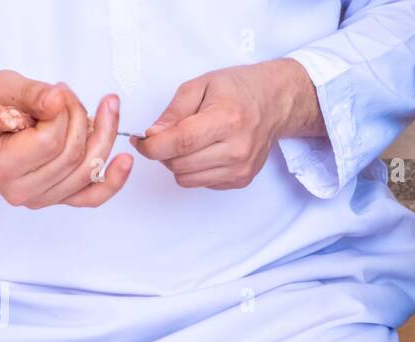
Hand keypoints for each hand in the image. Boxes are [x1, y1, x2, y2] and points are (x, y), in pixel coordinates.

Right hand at [0, 70, 132, 208]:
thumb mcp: (1, 88)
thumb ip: (30, 92)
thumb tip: (59, 99)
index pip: (49, 141)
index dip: (62, 112)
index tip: (56, 92)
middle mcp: (20, 191)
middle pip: (72, 156)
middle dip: (81, 118)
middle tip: (70, 97)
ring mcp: (42, 199)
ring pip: (88, 171)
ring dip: (102, 136)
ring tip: (102, 109)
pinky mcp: (59, 199)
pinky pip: (93, 196)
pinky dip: (113, 179)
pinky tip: (126, 160)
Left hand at [132, 59, 322, 189]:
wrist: (273, 103)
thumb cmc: (238, 89)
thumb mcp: (200, 85)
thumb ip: (174, 112)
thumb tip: (153, 135)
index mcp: (226, 119)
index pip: (179, 142)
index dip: (152, 145)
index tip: (141, 141)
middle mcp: (237, 148)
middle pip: (179, 164)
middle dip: (163, 152)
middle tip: (165, 136)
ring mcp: (241, 168)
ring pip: (187, 179)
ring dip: (178, 163)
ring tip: (187, 143)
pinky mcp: (241, 180)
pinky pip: (201, 183)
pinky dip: (195, 170)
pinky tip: (205, 150)